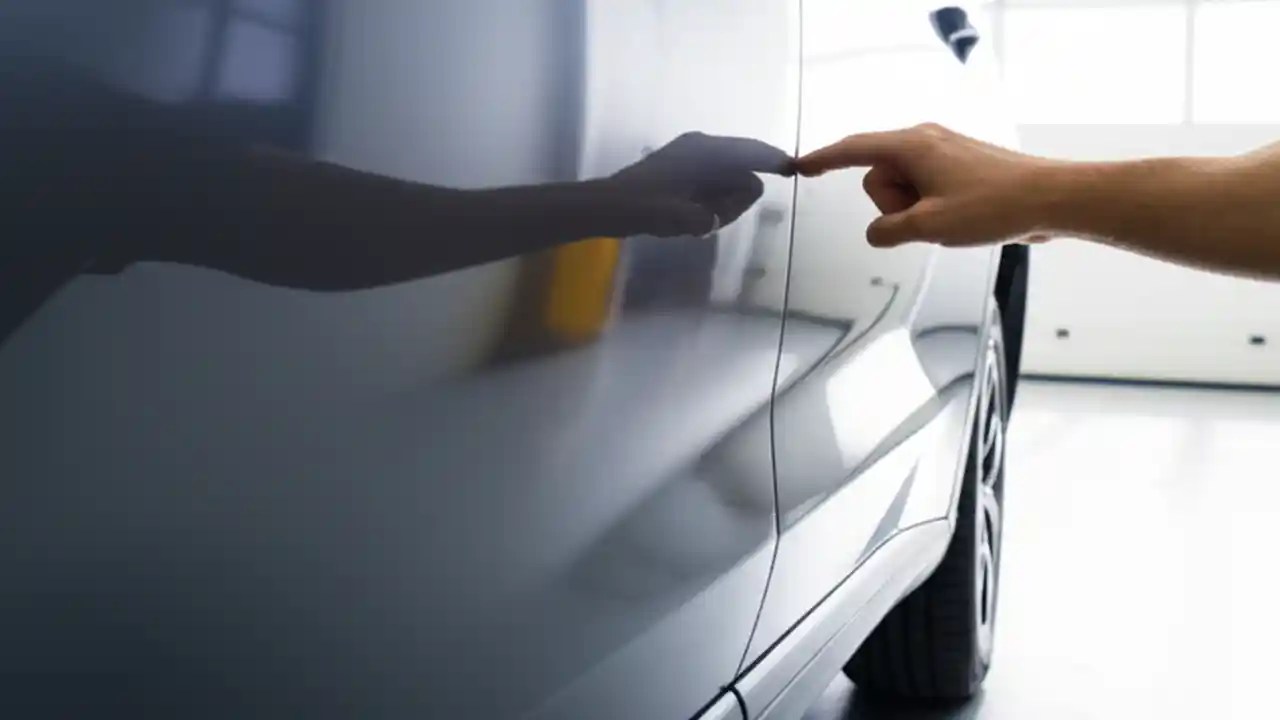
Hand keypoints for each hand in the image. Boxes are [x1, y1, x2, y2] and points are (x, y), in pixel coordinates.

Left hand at [598, 132, 793, 237]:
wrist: (607, 206)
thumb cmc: (648, 210)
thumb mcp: (692, 216)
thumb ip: (724, 206)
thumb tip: (740, 198)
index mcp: (706, 152)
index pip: (752, 153)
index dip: (773, 161)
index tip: (792, 168)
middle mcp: (702, 146)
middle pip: (742, 170)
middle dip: (736, 197)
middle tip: (712, 219)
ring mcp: (690, 152)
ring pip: (727, 177)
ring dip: (721, 200)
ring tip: (696, 220)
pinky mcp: (680, 163)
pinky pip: (711, 179)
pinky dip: (710, 197)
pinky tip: (690, 214)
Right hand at [795, 123, 1054, 247]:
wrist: (1051, 199)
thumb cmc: (992, 207)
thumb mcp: (929, 226)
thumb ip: (889, 231)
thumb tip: (877, 232)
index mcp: (912, 146)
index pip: (853, 150)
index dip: (823, 161)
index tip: (798, 167)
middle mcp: (924, 140)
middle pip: (878, 176)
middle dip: (891, 205)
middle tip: (926, 220)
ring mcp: (944, 150)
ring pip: (902, 186)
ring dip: (914, 210)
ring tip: (950, 220)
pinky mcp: (959, 165)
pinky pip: (924, 188)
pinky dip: (929, 206)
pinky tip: (960, 218)